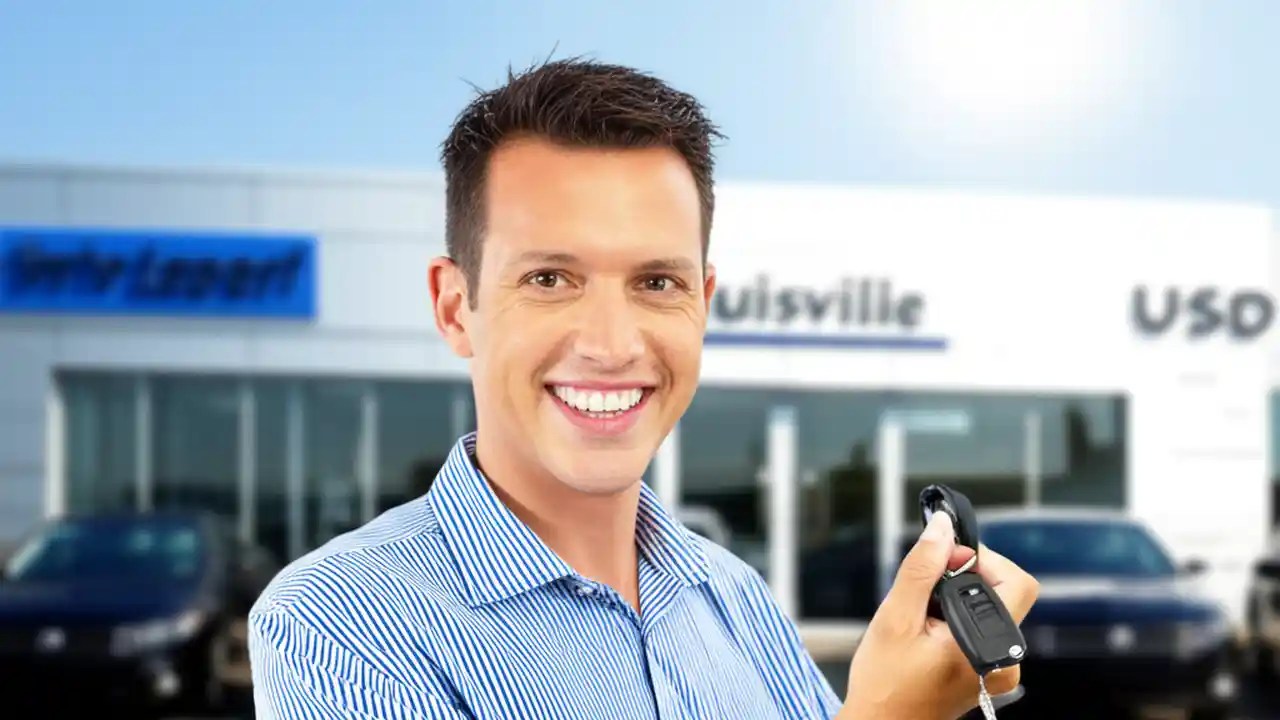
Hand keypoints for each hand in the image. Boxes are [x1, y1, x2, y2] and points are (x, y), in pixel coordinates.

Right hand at [839, 512, 1038, 719]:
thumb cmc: (885, 684)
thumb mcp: (896, 617)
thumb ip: (922, 568)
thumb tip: (942, 527)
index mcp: (988, 646)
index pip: (1015, 580)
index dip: (982, 561)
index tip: (944, 562)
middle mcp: (1005, 660)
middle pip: (1004, 591)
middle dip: (963, 578)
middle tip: (925, 591)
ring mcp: (999, 668)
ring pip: (990, 607)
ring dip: (956, 599)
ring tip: (922, 616)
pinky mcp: (988, 671)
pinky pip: (981, 627)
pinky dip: (956, 618)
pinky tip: (928, 631)